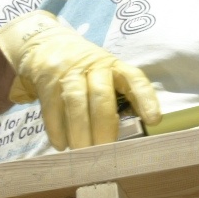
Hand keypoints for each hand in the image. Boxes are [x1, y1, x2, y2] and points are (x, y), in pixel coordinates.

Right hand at [0, 12, 163, 148]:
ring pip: (75, 102)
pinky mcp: (46, 80)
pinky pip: (52, 107)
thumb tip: (128, 137)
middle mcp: (93, 66)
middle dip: (104, 126)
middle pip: (101, 95)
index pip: (134, 78)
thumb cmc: (83, 68)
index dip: (145, 98)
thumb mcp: (104, 73)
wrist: (45, 44)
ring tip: (82, 153)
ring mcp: (67, 72)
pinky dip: (57, 129)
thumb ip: (116, 97)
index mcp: (114, 66)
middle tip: (105, 151)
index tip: (154, 120)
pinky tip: (61, 145)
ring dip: (79, 131)